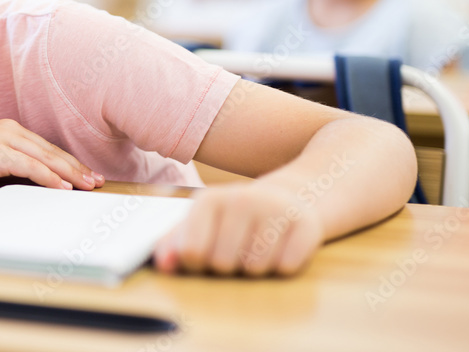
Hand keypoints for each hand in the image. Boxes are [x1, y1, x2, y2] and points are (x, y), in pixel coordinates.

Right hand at [0, 119, 104, 191]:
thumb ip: (7, 166)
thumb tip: (29, 182)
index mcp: (8, 129)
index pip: (45, 148)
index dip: (68, 162)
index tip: (85, 174)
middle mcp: (10, 130)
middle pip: (51, 151)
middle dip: (76, 168)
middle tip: (97, 181)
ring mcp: (3, 139)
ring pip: (46, 158)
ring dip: (70, 174)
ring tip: (88, 186)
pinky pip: (31, 167)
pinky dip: (49, 178)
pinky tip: (62, 188)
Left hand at [153, 183, 323, 276]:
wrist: (287, 199)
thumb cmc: (233, 221)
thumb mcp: (199, 226)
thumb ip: (173, 245)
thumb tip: (163, 266)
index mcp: (208, 200)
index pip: (191, 253)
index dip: (197, 264)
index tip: (204, 254)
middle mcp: (241, 199)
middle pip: (223, 264)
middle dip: (229, 267)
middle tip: (238, 248)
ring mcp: (275, 209)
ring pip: (255, 269)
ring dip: (256, 268)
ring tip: (260, 246)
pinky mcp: (305, 224)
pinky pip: (286, 268)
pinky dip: (283, 266)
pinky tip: (282, 247)